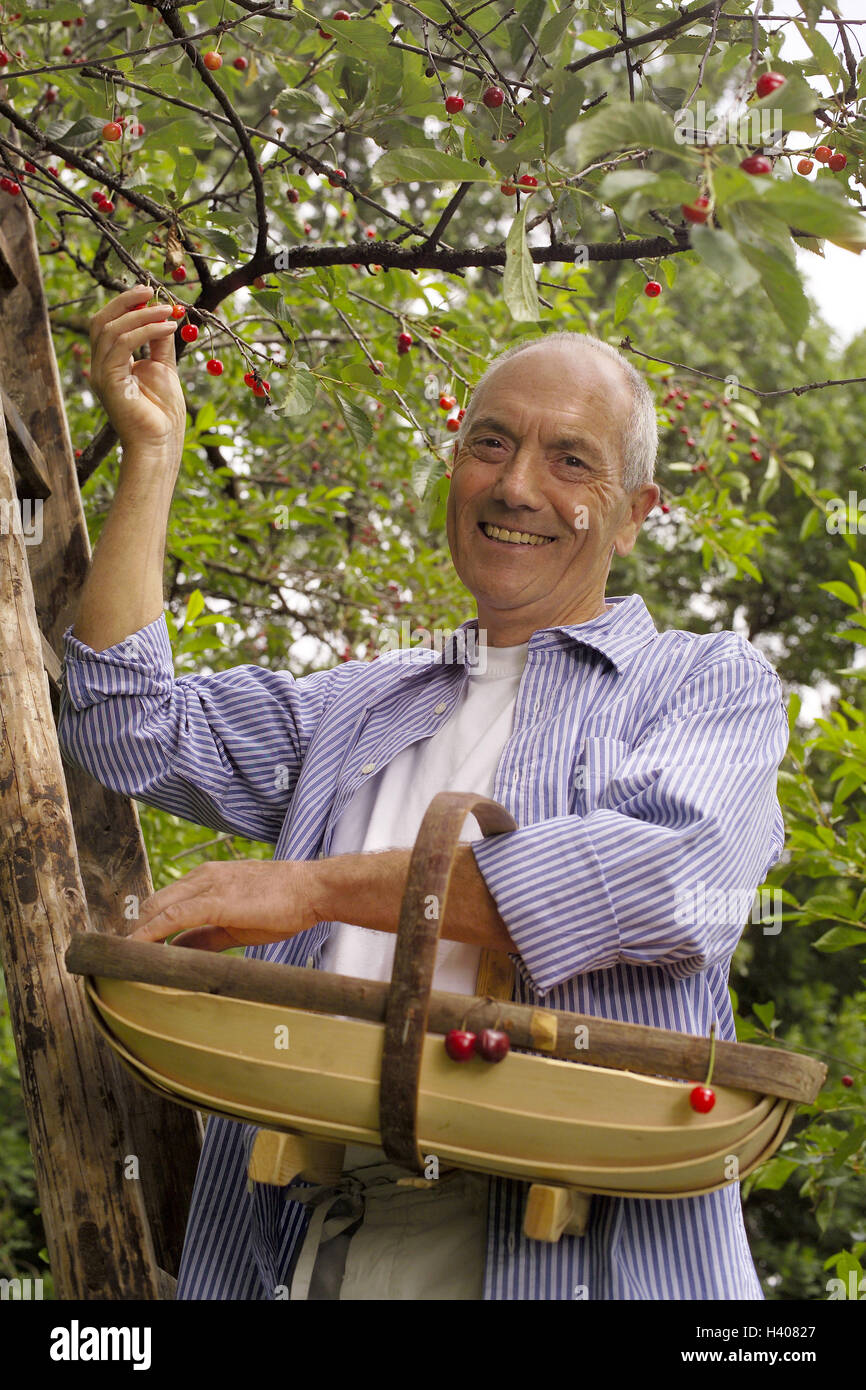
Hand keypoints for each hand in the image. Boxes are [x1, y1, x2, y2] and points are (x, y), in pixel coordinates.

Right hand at [89, 284, 186, 454]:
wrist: (160, 444)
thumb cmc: (163, 415)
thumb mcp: (164, 369)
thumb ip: (160, 343)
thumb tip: (164, 315)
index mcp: (111, 364)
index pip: (109, 324)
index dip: (125, 305)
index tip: (149, 292)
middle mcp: (101, 367)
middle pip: (102, 321)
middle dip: (126, 301)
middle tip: (151, 290)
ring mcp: (102, 374)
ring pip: (112, 329)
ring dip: (142, 314)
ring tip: (168, 312)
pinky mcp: (109, 381)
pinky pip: (123, 344)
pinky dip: (146, 331)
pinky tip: (167, 328)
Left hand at [129, 860, 320, 950]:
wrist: (312, 890)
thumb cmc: (283, 905)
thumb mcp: (237, 924)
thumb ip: (205, 935)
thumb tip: (176, 948)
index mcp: (208, 880)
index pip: (165, 900)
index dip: (145, 924)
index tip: (130, 946)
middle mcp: (202, 877)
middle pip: (154, 902)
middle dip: (134, 929)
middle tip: (120, 956)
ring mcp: (208, 886)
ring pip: (158, 907)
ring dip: (137, 932)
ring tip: (122, 956)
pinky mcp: (216, 901)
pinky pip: (173, 916)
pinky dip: (151, 932)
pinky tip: (138, 948)